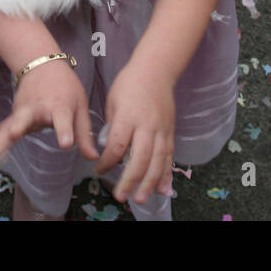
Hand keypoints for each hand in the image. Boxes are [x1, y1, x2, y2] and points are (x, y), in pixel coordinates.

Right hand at [0, 59, 98, 170]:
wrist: (42, 64)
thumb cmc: (65, 88)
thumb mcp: (80, 107)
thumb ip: (84, 134)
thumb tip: (93, 157)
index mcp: (59, 106)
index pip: (62, 119)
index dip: (65, 130)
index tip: (66, 143)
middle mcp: (37, 109)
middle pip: (26, 119)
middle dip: (18, 127)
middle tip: (12, 135)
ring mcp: (21, 112)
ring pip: (6, 128)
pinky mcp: (12, 117)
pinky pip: (0, 133)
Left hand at [94, 62, 175, 205]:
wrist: (155, 70)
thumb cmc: (129, 84)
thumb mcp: (113, 102)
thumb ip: (113, 128)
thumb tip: (111, 151)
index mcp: (128, 117)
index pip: (117, 146)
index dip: (107, 162)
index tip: (99, 170)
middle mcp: (146, 126)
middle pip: (139, 159)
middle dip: (129, 180)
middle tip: (120, 197)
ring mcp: (161, 130)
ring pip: (157, 161)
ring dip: (149, 183)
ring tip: (140, 199)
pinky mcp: (170, 132)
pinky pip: (169, 156)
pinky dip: (166, 174)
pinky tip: (164, 189)